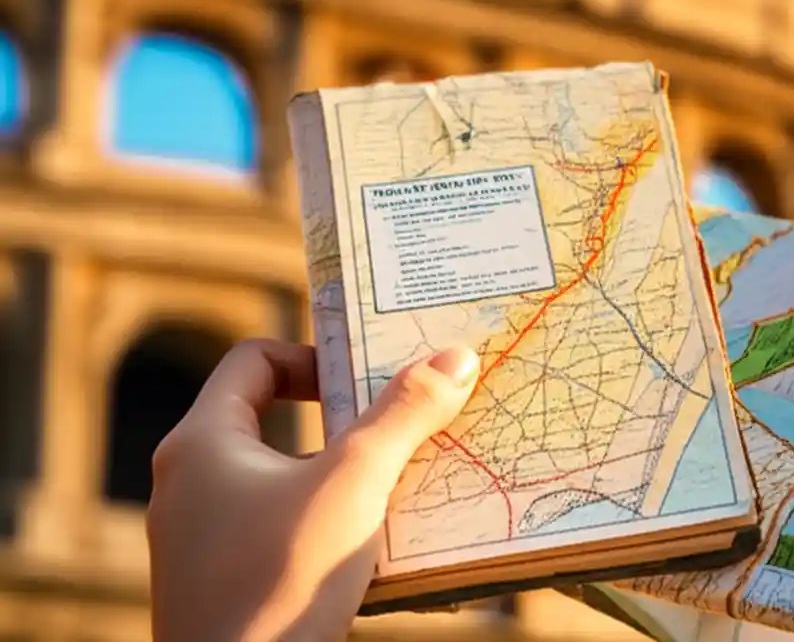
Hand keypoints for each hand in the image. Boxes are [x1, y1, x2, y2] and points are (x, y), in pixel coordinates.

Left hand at [146, 339, 478, 641]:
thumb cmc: (281, 579)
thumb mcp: (355, 484)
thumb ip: (404, 415)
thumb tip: (456, 355)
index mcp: (201, 443)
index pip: (254, 360)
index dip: (316, 358)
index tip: (370, 385)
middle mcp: (189, 485)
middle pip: (273, 421)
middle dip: (346, 426)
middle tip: (403, 429)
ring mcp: (200, 542)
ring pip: (282, 484)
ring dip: (343, 481)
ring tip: (403, 491)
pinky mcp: (221, 587)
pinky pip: (278, 534)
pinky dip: (326, 530)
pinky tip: (375, 553)